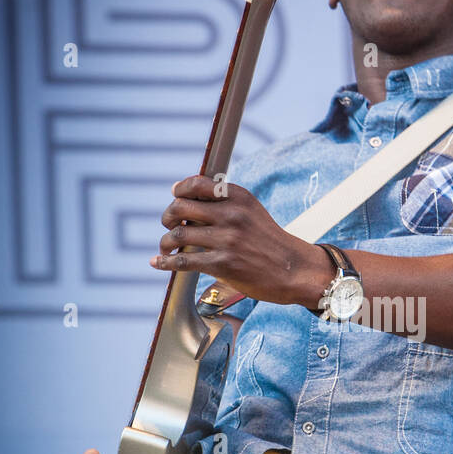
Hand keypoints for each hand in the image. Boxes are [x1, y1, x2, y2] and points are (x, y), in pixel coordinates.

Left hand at [151, 176, 330, 308]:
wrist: (294, 269)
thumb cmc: (270, 242)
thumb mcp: (252, 212)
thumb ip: (225, 204)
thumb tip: (187, 201)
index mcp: (238, 197)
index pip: (197, 184)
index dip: (179, 189)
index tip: (175, 196)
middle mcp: (232, 215)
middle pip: (180, 207)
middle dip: (168, 216)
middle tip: (168, 224)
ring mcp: (227, 240)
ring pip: (178, 235)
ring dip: (165, 242)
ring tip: (165, 246)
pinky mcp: (223, 264)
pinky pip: (183, 261)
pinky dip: (165, 262)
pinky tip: (158, 263)